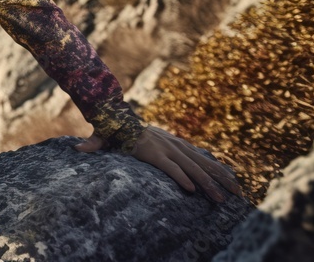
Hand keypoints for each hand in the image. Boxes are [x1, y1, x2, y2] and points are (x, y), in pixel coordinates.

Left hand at [75, 125, 241, 201]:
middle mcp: (167, 145)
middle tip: (222, 200)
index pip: (168, 164)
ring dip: (220, 178)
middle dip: (208, 183)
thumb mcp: (101, 136)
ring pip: (202, 163)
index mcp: (151, 147)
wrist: (121, 113)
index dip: (180, 176)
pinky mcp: (181, 146)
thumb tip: (76, 147)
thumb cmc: (111, 130)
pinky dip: (217, 168)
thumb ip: (92, 143)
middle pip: (191, 166)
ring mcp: (176, 145)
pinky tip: (231, 179)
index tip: (192, 189)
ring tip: (237, 192)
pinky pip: (202, 158)